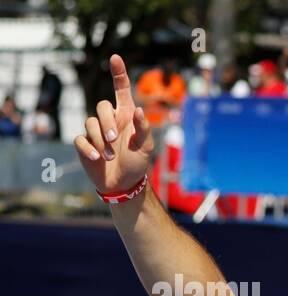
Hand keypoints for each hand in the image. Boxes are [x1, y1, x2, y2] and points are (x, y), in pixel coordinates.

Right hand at [73, 54, 153, 194]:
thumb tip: (140, 111)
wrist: (123, 184)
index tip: (115, 57)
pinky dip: (88, 148)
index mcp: (126, 116)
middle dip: (107, 123)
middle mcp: (109, 120)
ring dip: (100, 140)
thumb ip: (143, 130)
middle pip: (101, 106)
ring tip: (109, 155)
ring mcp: (95, 131)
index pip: (121, 90)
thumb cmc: (137, 164)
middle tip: (114, 140)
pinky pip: (80, 139)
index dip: (118, 73)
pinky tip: (97, 158)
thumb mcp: (146, 148)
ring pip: (90, 122)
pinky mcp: (84, 144)